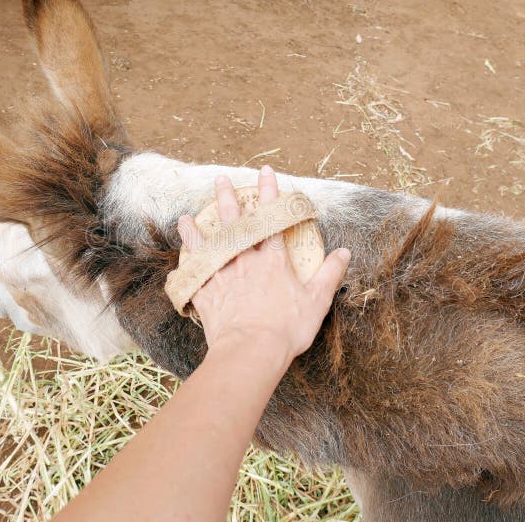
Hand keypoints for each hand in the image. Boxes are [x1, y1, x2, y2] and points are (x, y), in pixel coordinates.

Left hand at [177, 166, 350, 366]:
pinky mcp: (207, 293)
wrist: (251, 351)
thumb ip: (330, 274)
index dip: (270, 194)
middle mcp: (246, 261)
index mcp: (274, 261)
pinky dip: (186, 259)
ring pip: (210, 244)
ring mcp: (223, 275)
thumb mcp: (317, 301)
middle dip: (229, 199)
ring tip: (187, 213)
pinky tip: (180, 254)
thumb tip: (344, 252)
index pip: (272, 220)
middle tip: (221, 180)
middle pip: (236, 224)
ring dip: (199, 227)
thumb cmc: (287, 328)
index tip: (265, 173)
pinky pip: (194, 271)